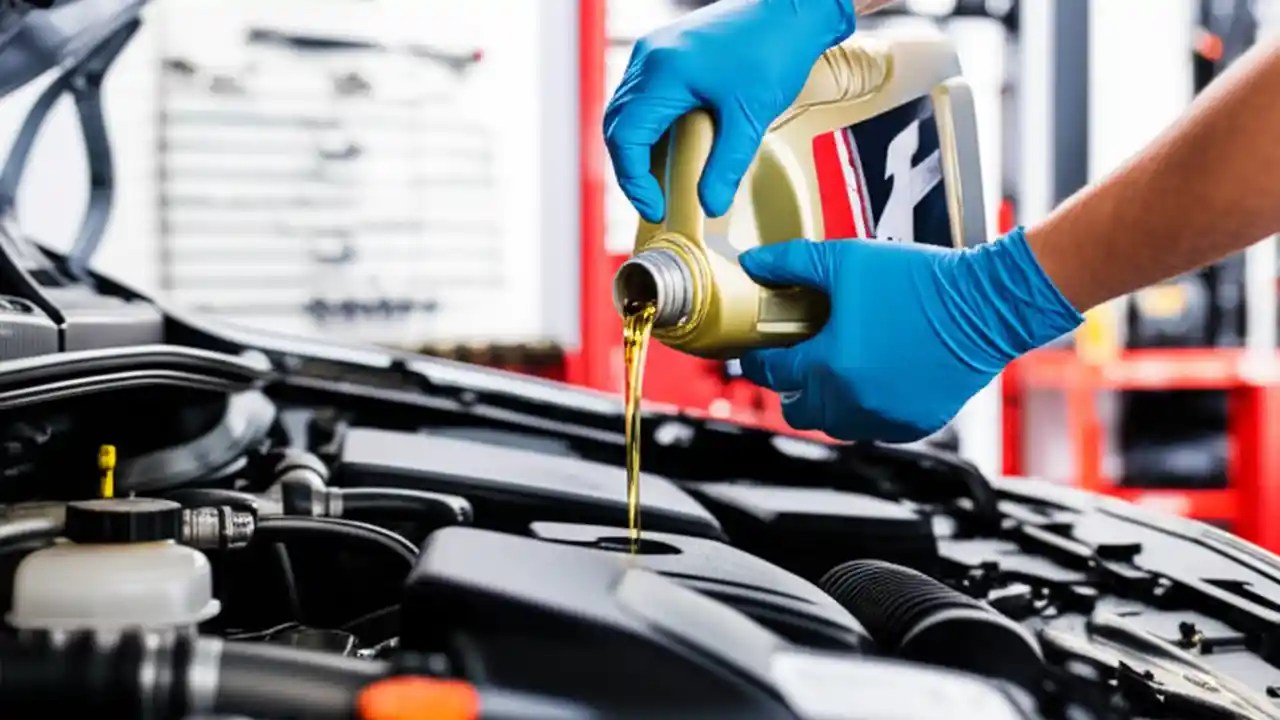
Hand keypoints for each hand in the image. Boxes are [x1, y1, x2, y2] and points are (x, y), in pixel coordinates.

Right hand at [604, 0, 856, 222]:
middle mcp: (648, 58)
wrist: (793, 10)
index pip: (625, 137)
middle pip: (617, 124)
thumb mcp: (750, 118)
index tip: (656, 208)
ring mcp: (654, 50)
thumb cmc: (774, 49)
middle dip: (631, 168)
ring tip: (660, 180)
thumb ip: (726, 166)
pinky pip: (642, 95)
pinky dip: (649, 126)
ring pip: (626, 110)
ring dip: (637, 148)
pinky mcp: (666, 50)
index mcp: (662, 72)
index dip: (634, 180)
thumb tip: (710, 206)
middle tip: (654, 200)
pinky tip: (670, 148)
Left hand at [737, 229, 1082, 442]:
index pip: (770, 373)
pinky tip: (871, 382)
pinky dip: (864, 411)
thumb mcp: (846, 261)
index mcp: (827, 364)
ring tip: (834, 372)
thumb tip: (753, 262)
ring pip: (833, 425)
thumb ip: (791, 263)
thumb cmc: (918, 281)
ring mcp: (882, 418)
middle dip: (790, 388)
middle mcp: (850, 401)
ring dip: (825, 402)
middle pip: (796, 410)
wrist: (984, 305)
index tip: (757, 351)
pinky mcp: (912, 425)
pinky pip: (872, 429)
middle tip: (796, 362)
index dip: (758, 359)